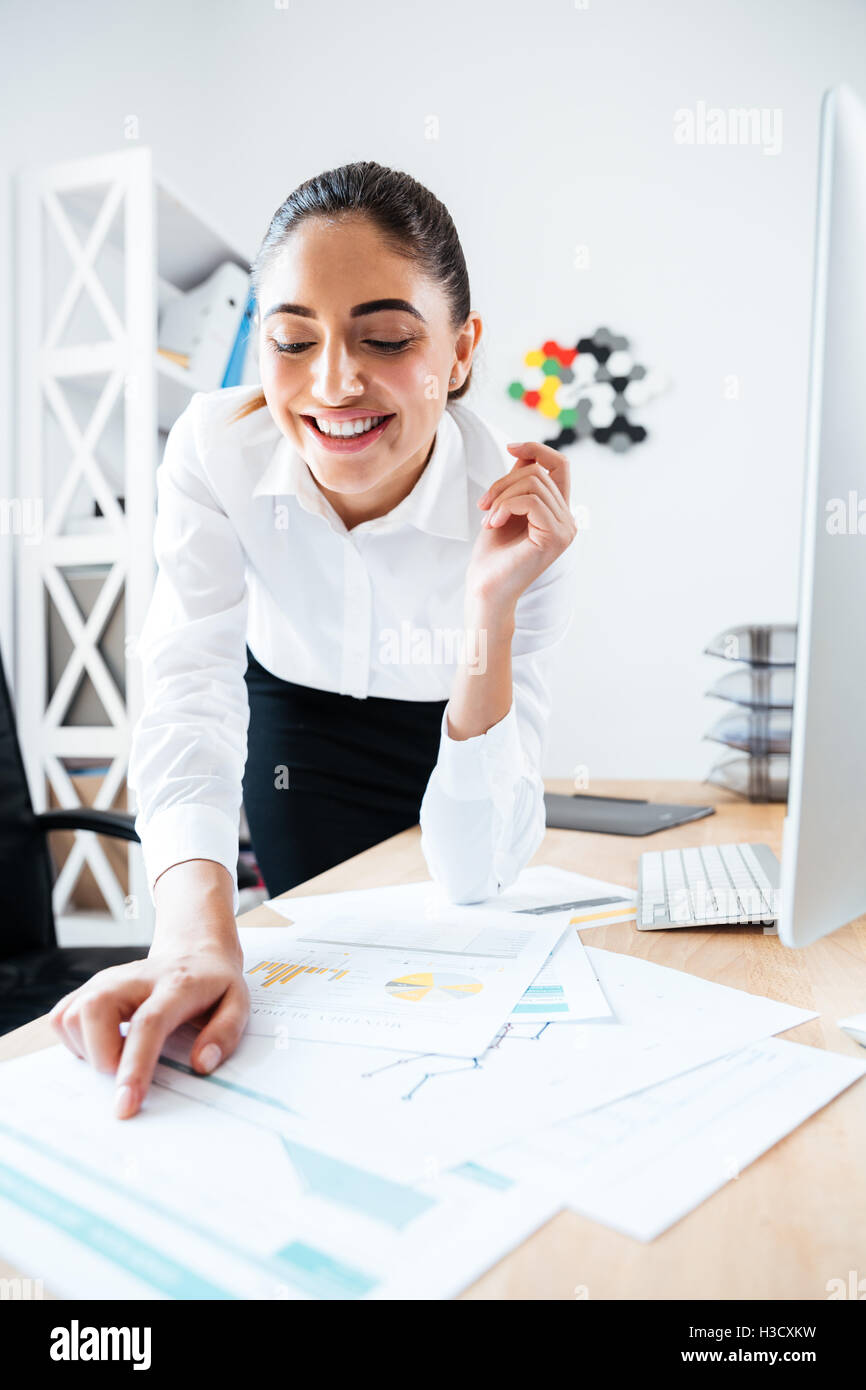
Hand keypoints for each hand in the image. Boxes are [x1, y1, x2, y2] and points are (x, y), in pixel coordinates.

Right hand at [49, 935, 248, 1118]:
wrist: (194, 951)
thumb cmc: (214, 985)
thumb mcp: (238, 1004)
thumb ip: (225, 1034)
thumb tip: (201, 1065)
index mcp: (176, 984)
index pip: (148, 1023)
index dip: (134, 1066)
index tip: (126, 1104)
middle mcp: (134, 977)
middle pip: (94, 1010)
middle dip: (100, 1057)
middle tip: (125, 1075)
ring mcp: (107, 979)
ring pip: (71, 1015)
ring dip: (88, 1051)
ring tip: (121, 1055)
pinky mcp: (90, 986)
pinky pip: (62, 1018)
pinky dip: (75, 1041)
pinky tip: (104, 1044)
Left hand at [467, 440, 577, 612]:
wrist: (486, 589)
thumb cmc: (492, 555)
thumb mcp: (504, 507)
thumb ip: (517, 483)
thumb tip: (522, 450)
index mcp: (558, 511)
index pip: (560, 465)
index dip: (537, 449)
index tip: (510, 447)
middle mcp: (568, 519)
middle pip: (539, 472)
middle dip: (503, 482)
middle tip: (483, 506)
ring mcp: (566, 529)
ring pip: (533, 483)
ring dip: (501, 496)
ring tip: (487, 518)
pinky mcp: (556, 538)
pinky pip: (531, 501)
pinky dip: (505, 506)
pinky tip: (492, 524)